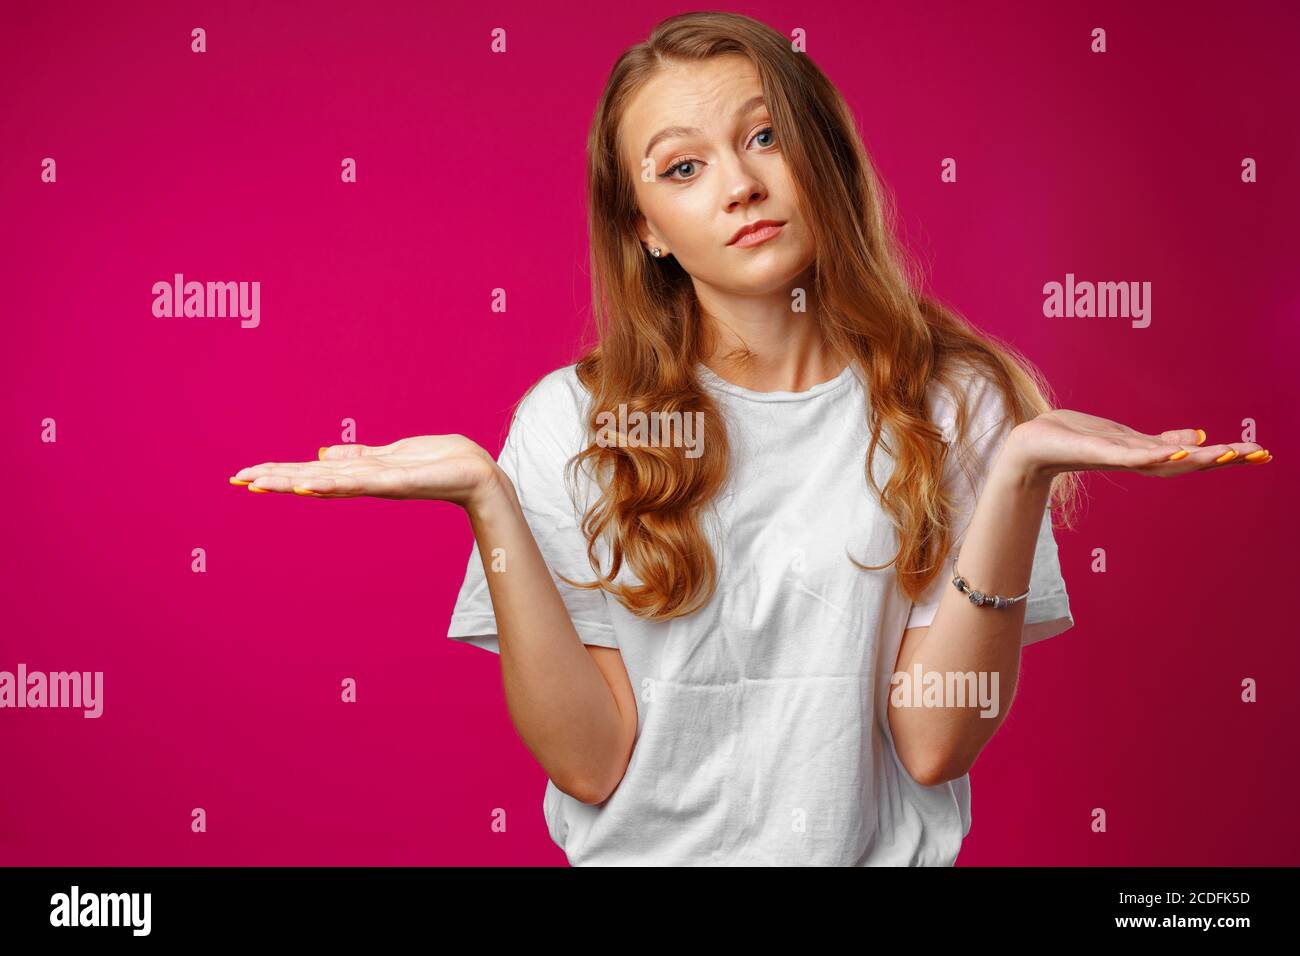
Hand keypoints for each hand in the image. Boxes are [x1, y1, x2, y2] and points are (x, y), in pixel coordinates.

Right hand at [229, 435, 504, 509]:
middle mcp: (365, 481)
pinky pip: (361, 482)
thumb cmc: (441, 462)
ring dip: (293, 482)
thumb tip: (321, 455)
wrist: (478, 474)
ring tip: (260, 483)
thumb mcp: (393, 454)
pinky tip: (310, 485)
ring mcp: (379, 483)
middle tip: (238, 481)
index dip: (280, 471)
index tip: (246, 474)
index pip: (312, 471)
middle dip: (276, 479)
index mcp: (363, 473)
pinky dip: (335, 484)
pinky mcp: (398, 482)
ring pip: (328, 482)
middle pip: (311, 478)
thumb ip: (359, 457)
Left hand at [1003, 410, 1272, 482]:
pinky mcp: (1098, 451)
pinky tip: (1177, 453)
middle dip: (1224, 459)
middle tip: (1260, 454)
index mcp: (1146, 455)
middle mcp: (1137, 459)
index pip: (1194, 458)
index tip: (1261, 453)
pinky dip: (1155, 455)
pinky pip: (1131, 455)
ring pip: (1165, 460)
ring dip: (1197, 459)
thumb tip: (1197, 438)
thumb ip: (1161, 441)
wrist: (1033, 446)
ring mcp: (1119, 456)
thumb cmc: (1076, 439)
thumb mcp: (1125, 437)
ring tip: (1228, 454)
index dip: (1227, 456)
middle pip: (1188, 463)